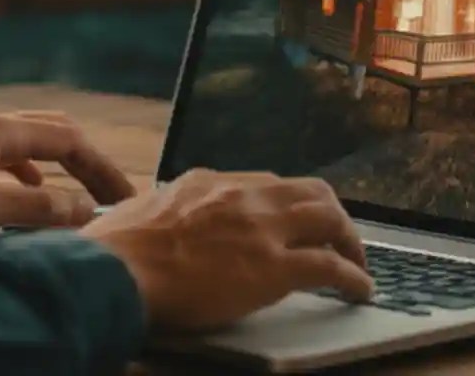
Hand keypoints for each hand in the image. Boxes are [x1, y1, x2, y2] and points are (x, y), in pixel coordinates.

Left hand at [0, 111, 134, 242]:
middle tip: (110, 192)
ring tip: (75, 201)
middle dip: (87, 162)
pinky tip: (23, 201)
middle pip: (55, 132)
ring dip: (59, 170)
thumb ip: (37, 210)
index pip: (71, 140)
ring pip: (30, 146)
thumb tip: (85, 208)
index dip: (102, 170)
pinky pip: (5, 159)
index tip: (124, 197)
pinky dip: (28, 178)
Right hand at [80, 168, 372, 331]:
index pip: (265, 183)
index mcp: (210, 183)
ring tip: (356, 262)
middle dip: (330, 213)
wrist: (114, 270)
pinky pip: (330, 266)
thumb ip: (165, 212)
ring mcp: (262, 229)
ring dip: (349, 240)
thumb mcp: (143, 212)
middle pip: (308, 191)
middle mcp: (243, 196)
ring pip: (329, 217)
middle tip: (336, 237)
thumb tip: (159, 222)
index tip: (292, 220)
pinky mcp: (273, 268)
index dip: (286, 204)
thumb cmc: (114, 250)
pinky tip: (361, 290)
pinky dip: (353, 276)